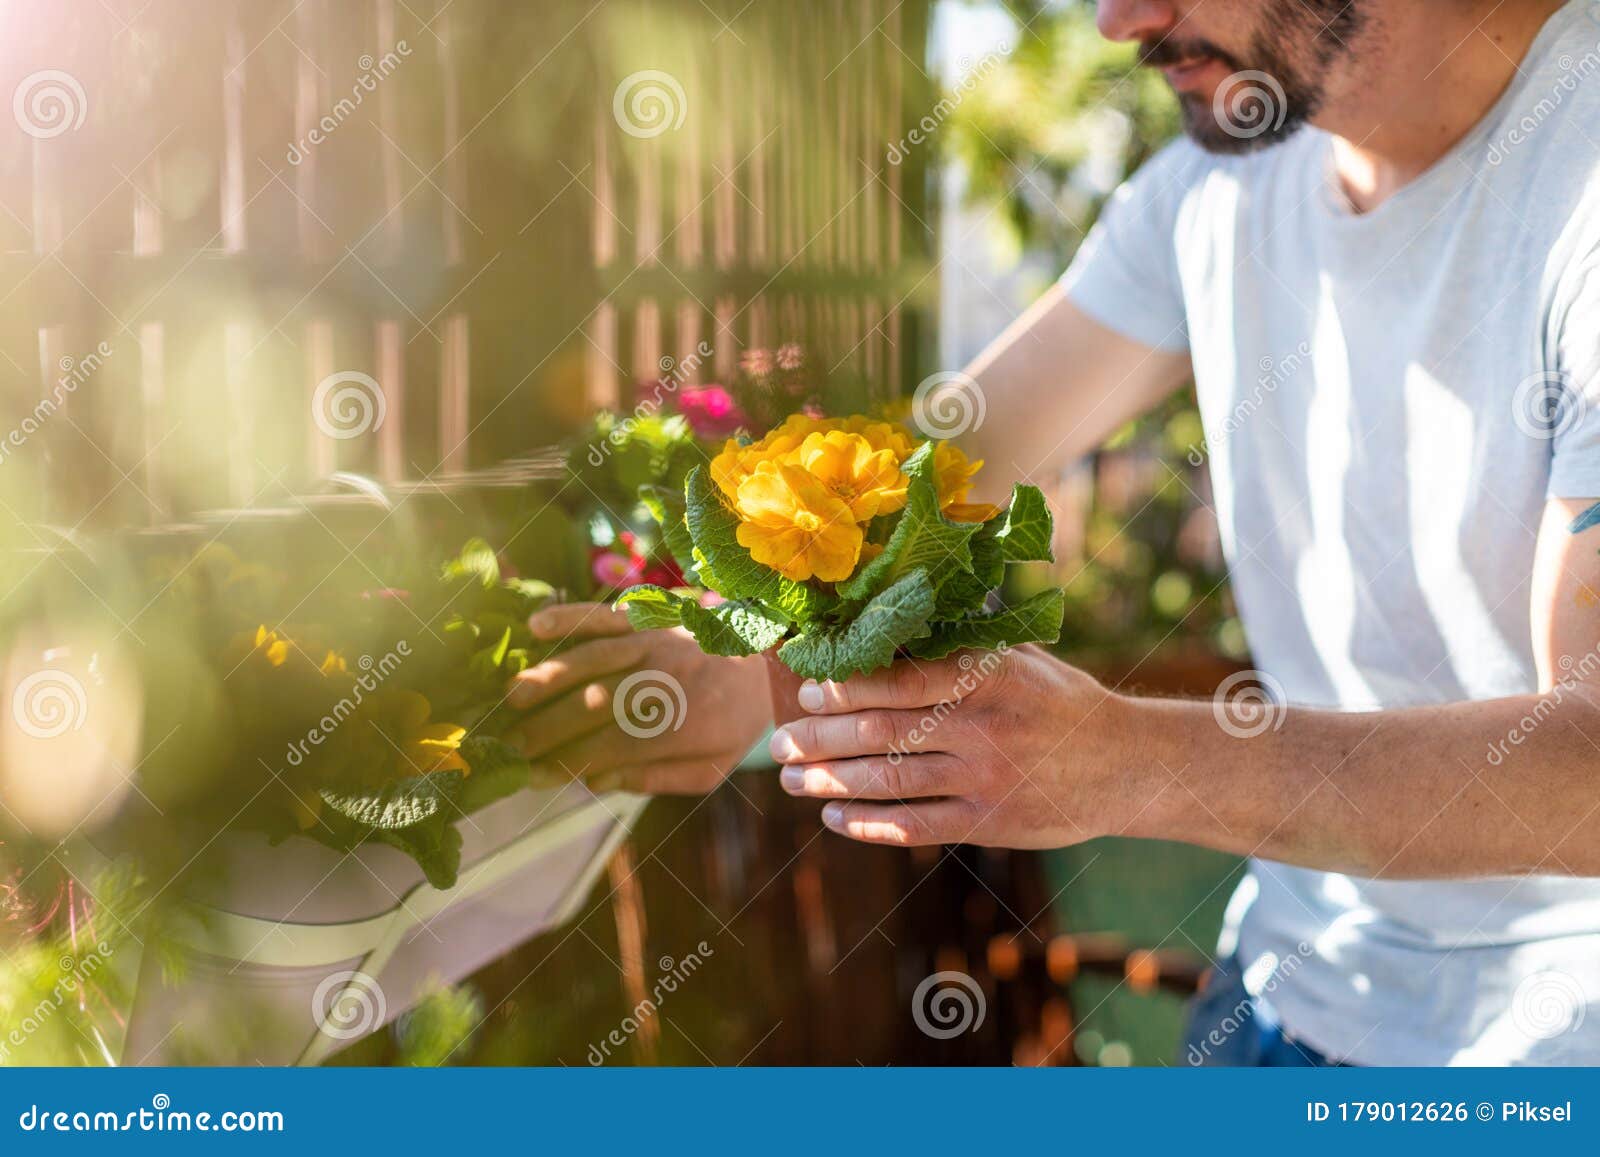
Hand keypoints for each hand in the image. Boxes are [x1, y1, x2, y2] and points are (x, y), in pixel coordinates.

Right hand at [504, 602, 770, 794]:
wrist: (771, 664)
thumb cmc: (734, 725)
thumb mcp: (708, 770)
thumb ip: (652, 779)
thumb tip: (592, 782)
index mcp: (682, 726)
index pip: (608, 747)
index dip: (564, 763)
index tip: (529, 776)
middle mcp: (666, 680)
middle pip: (591, 705)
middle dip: (544, 728)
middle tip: (507, 746)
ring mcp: (658, 641)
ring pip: (592, 658)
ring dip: (546, 678)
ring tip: (510, 699)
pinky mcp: (654, 615)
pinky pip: (607, 614)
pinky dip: (571, 617)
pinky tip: (535, 626)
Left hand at [769, 644, 1134, 847]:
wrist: (1126, 763)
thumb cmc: (1057, 697)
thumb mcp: (1015, 656)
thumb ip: (953, 645)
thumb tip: (877, 625)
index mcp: (985, 674)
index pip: (897, 680)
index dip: (842, 687)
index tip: (805, 690)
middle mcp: (982, 726)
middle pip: (880, 733)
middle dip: (819, 738)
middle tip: (779, 741)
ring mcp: (985, 779)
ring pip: (888, 781)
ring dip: (829, 780)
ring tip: (791, 777)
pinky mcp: (989, 823)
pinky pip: (913, 826)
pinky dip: (866, 822)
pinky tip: (833, 814)